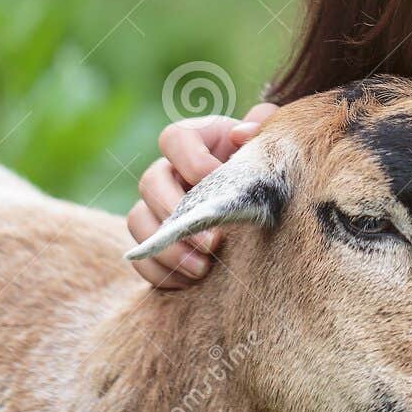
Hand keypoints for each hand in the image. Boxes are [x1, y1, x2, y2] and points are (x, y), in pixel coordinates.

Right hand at [126, 102, 278, 287]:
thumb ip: (266, 129)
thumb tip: (243, 133)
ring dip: (167, 246)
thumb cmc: (274, 173)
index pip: (174, 137)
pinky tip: (190, 282)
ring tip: (202, 268)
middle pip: (149, 181)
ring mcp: (160, 208)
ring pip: (137, 219)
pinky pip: (141, 256)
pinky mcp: (160, 242)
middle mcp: (172, 171)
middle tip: (213, 242)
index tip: (215, 181)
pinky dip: (160, 271)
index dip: (190, 159)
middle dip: (177, 214)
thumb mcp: (274, 147)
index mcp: (199, 142)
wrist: (272, 212)